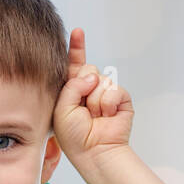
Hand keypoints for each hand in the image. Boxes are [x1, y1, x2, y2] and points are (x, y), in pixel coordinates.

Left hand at [53, 28, 133, 166]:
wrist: (94, 151)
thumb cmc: (74, 136)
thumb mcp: (61, 108)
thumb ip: (71, 86)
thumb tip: (93, 75)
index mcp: (71, 91)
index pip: (73, 65)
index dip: (75, 48)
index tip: (77, 32)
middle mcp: (89, 90)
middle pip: (87, 67)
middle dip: (83, 84)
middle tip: (83, 107)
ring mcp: (105, 94)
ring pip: (101, 78)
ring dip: (95, 99)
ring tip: (94, 116)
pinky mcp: (121, 99)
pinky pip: (114, 89)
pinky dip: (108, 103)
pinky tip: (106, 116)